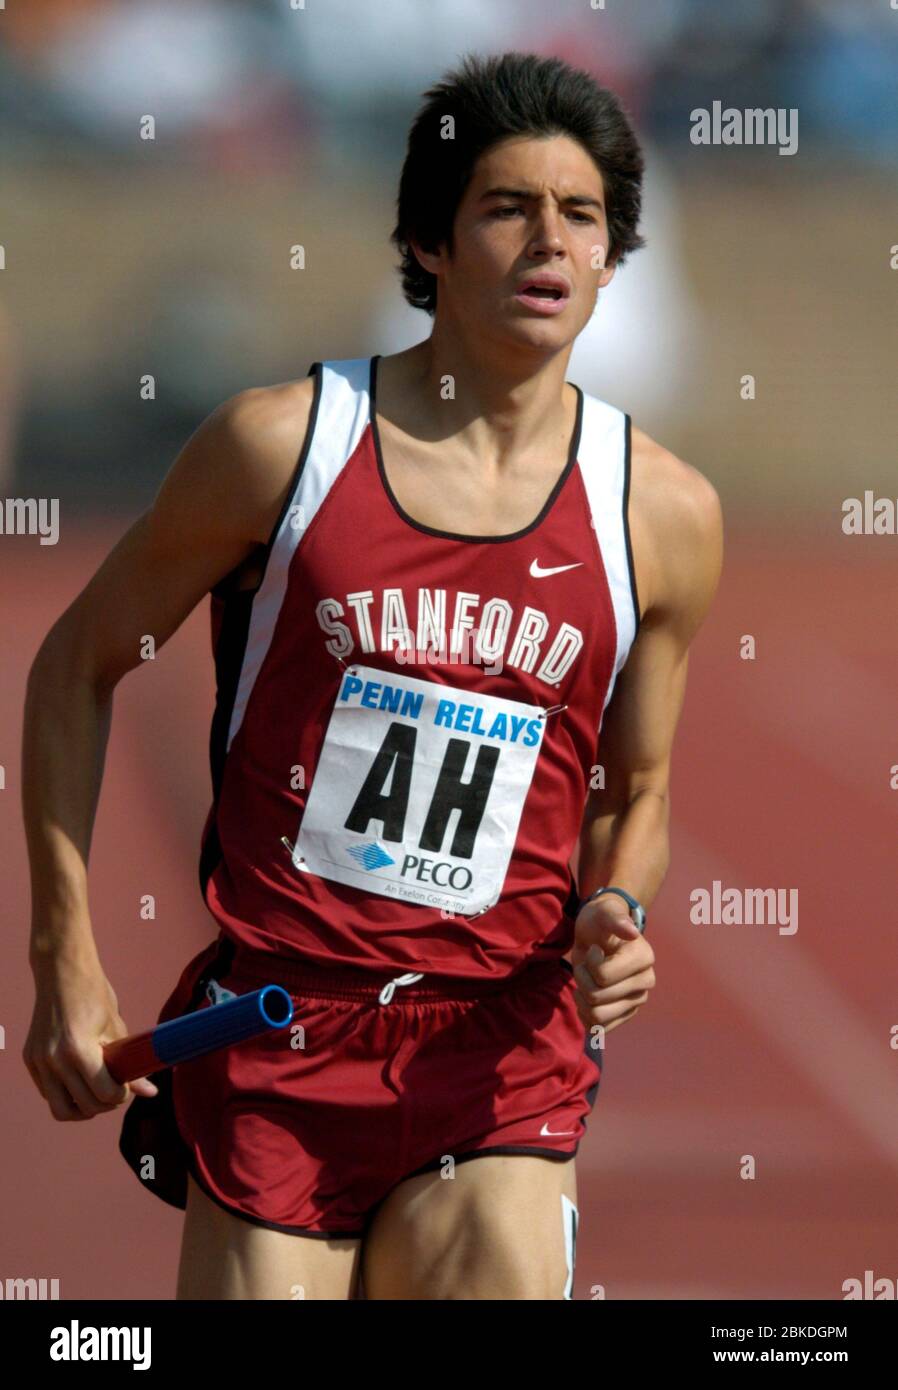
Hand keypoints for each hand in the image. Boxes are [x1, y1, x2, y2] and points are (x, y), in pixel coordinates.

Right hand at [23, 947, 158, 1120]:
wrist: (62, 972)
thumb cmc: (94, 996)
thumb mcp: (116, 1029)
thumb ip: (129, 1064)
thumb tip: (150, 1092)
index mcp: (78, 1048)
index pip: (103, 1093)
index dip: (121, 1096)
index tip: (127, 1088)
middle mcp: (53, 1059)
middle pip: (83, 1106)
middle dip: (105, 1104)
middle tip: (116, 1093)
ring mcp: (38, 1061)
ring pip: (60, 1108)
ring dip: (82, 1108)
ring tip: (98, 1096)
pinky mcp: (30, 1059)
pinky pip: (48, 1093)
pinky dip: (66, 1095)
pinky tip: (81, 1083)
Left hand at [571, 895, 655, 1036]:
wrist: (597, 935)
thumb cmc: (600, 921)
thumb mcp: (603, 912)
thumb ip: (615, 919)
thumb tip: (631, 932)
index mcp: (643, 959)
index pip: (602, 976)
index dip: (589, 963)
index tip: (594, 949)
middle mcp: (645, 982)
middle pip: (597, 998)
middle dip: (582, 978)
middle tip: (586, 963)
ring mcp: (636, 1001)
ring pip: (597, 1016)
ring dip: (582, 997)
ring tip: (585, 980)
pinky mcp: (625, 1014)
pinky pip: (599, 1028)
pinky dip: (585, 1015)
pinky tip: (586, 996)